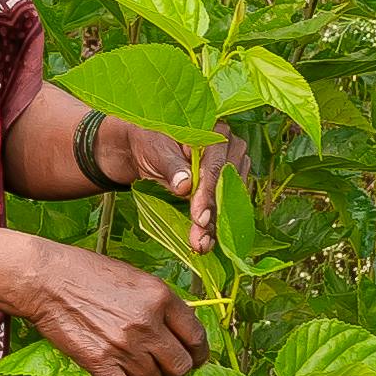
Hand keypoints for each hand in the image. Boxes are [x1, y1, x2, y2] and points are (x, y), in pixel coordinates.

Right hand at [0, 223, 205, 375]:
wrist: (45, 279)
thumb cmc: (86, 272)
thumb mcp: (134, 278)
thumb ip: (160, 304)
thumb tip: (180, 331)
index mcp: (160, 297)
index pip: (197, 337)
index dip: (197, 353)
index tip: (192, 358)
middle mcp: (147, 323)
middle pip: (181, 366)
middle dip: (173, 369)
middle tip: (159, 364)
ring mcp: (124, 345)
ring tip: (127, 361)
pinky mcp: (99, 363)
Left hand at [119, 122, 249, 257]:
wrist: (143, 149)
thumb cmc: (150, 142)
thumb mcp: (155, 149)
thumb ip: (171, 166)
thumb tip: (185, 185)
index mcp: (214, 131)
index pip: (216, 166)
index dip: (208, 194)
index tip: (200, 217)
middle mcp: (229, 148)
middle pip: (226, 186)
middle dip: (213, 214)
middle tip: (200, 238)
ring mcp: (231, 167)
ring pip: (228, 199)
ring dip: (215, 225)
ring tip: (201, 244)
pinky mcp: (226, 185)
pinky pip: (224, 206)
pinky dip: (215, 225)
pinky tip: (206, 241)